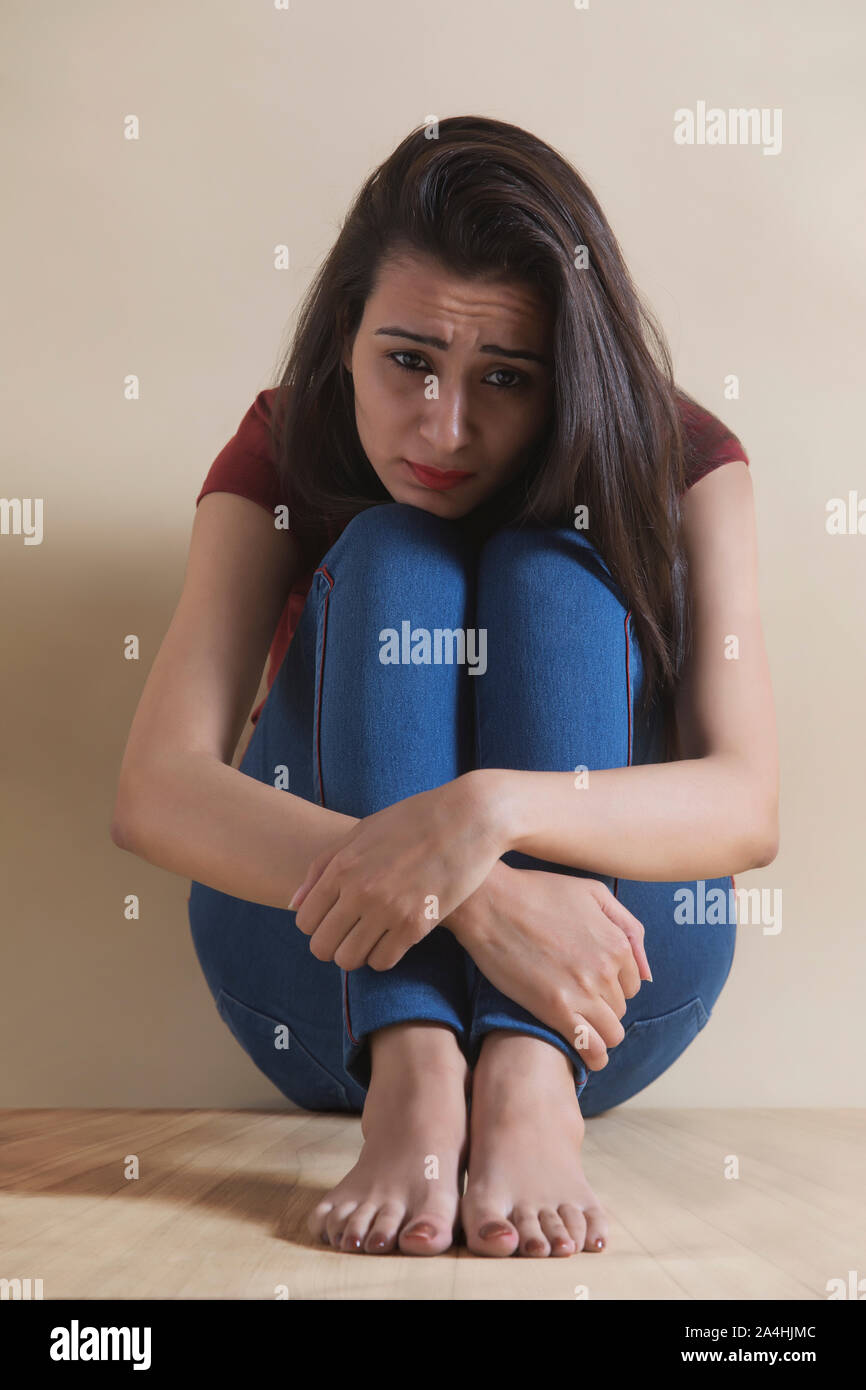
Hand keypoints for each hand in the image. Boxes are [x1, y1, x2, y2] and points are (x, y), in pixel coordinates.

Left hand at [288, 771, 508, 971]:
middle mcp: (360, 891)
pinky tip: (393, 939)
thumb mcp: (361, 832)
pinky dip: (383, 956)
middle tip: (350, 935)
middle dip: (332, 945)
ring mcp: (389, 910)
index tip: (333, 919)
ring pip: (349, 960)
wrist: (469, 818)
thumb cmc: (413, 820)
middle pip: (322, 947)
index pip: (304, 920)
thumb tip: (293, 903)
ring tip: (371, 938)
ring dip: (356, 954)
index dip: (316, 925)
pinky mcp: (418, 925)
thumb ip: (323, 866)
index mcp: (342, 867)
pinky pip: (383, 961)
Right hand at [447, 860, 651, 1070]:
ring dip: (600, 1033)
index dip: (613, 986)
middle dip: (604, 1006)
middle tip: (577, 998)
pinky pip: (589, 1047)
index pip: (633, 984)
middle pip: (620, 1008)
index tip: (591, 983)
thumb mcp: (593, 892)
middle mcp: (606, 971)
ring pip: (611, 1033)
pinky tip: (587, 1055)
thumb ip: (629, 927)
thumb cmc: (538, 892)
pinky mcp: (555, 1009)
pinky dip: (593, 1056)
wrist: (491, 903)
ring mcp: (582, 992)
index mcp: (617, 944)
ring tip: (583, 1028)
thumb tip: (648, 973)